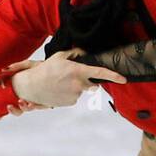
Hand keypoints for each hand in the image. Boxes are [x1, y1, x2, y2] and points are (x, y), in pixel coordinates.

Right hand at [11, 49, 126, 107]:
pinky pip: (75, 97)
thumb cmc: (44, 70)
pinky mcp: (71, 102)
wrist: (32, 86)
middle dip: (88, 81)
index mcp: (78, 71)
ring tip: (61, 83)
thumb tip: (84, 53)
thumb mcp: (59, 57)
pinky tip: (60, 90)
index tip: (123, 79)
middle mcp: (79, 84)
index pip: (100, 73)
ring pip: (83, 90)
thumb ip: (75, 54)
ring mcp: (75, 95)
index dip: (113, 76)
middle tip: (73, 77)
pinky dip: (70, 93)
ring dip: (76, 86)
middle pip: (92, 84)